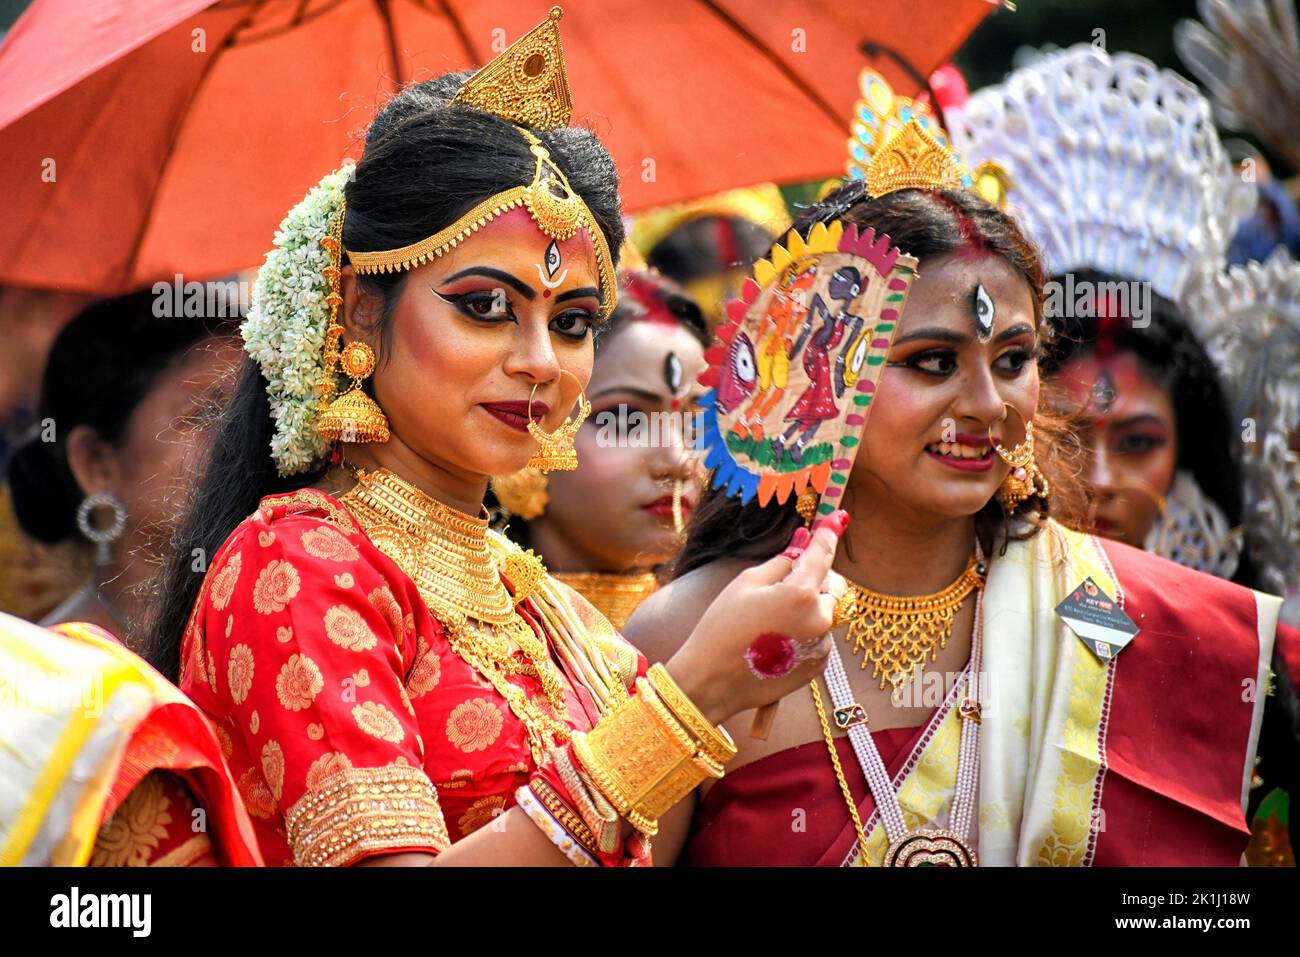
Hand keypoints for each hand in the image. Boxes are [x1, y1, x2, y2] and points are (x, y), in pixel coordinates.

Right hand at [665, 512, 848, 724]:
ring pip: (828, 612)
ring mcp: (822, 646)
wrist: (712, 680)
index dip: (828, 534)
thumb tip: (802, 544)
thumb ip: (781, 562)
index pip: (823, 555)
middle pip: (835, 585)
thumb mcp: (746, 584)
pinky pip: (821, 637)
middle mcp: (819, 620)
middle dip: (819, 578)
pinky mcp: (818, 666)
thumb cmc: (721, 627)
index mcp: (801, 594)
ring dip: (812, 607)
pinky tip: (777, 639)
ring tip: (774, 619)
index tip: (836, 520)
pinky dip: (807, 631)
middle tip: (790, 580)